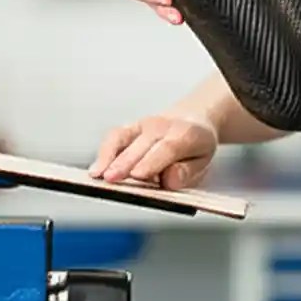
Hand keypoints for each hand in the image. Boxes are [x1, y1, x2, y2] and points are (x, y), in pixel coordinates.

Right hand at [87, 115, 217, 189]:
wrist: (193, 119)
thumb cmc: (196, 146)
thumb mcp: (203, 160)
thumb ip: (187, 171)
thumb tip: (169, 180)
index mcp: (186, 134)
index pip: (166, 148)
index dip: (151, 162)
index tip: (137, 175)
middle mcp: (162, 126)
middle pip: (140, 145)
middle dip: (124, 163)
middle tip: (111, 179)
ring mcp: (144, 125)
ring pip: (122, 138)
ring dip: (108, 157)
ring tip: (97, 175)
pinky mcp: (130, 128)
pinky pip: (114, 138)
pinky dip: (103, 153)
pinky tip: (96, 169)